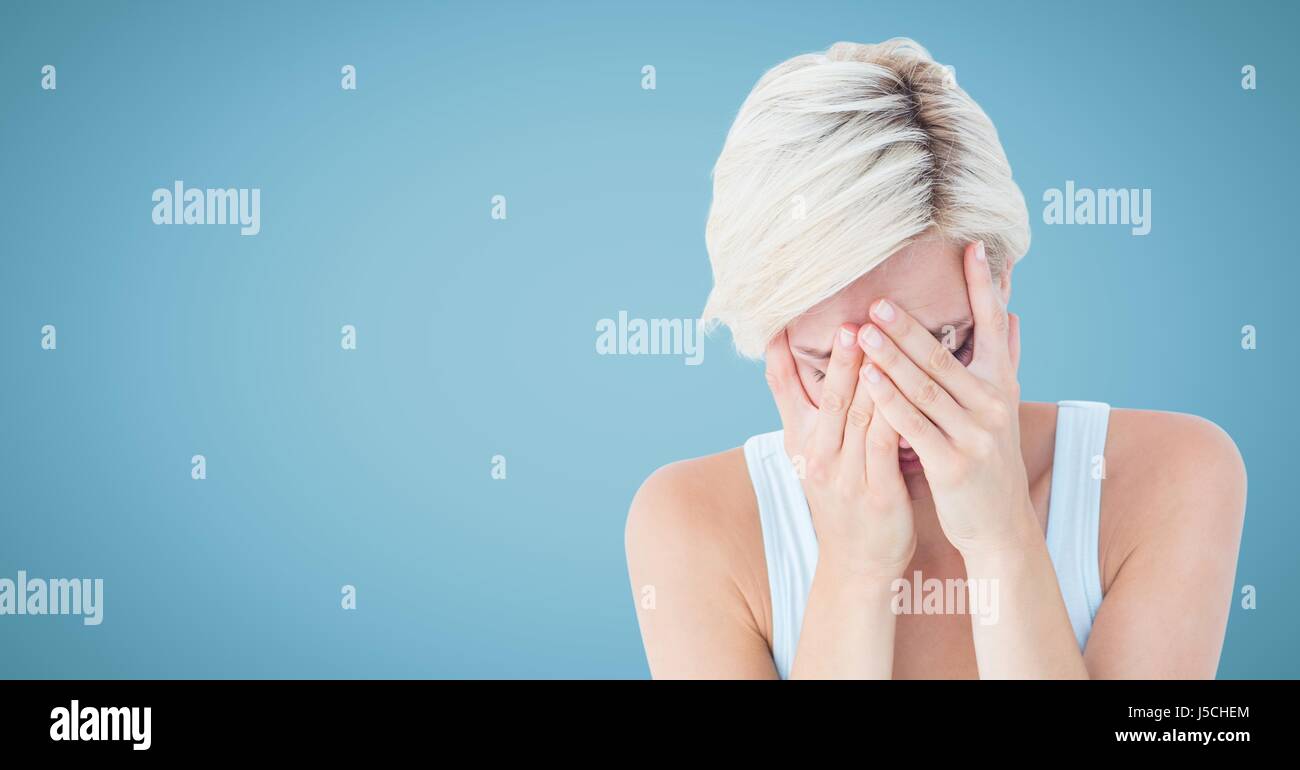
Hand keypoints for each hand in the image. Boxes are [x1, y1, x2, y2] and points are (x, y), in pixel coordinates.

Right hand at [765, 325, 915, 577]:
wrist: (857, 565)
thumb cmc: (846, 502)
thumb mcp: (821, 458)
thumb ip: (827, 415)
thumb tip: (832, 367)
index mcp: (801, 443)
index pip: (782, 389)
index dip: (780, 355)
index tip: (780, 319)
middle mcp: (817, 455)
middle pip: (826, 396)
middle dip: (838, 358)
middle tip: (849, 320)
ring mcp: (844, 475)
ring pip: (856, 414)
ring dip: (867, 376)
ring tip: (877, 341)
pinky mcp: (876, 492)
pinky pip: (884, 443)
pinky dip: (891, 412)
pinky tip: (904, 388)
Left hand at [856, 240, 1035, 555]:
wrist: (999, 527)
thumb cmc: (989, 461)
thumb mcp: (1001, 409)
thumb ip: (1004, 359)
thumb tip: (1014, 314)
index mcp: (1002, 385)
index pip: (995, 326)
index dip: (984, 287)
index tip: (972, 247)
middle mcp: (992, 405)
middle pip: (945, 357)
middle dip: (910, 327)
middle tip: (878, 299)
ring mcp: (974, 435)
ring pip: (925, 389)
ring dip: (891, 358)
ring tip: (861, 332)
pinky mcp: (953, 464)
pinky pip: (914, 426)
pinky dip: (889, 402)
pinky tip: (866, 381)